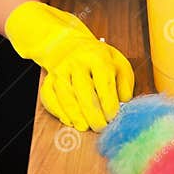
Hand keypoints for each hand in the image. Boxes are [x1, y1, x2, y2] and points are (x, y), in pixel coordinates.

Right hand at [4, 1, 133, 131]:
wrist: (70, 44)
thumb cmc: (98, 58)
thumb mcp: (118, 63)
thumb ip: (125, 84)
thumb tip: (124, 104)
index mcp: (98, 57)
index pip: (104, 83)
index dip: (109, 104)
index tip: (113, 118)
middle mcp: (77, 62)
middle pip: (84, 91)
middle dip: (93, 114)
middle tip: (101, 128)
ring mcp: (61, 70)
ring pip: (65, 95)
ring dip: (75, 115)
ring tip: (85, 127)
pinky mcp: (49, 79)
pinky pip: (49, 97)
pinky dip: (58, 111)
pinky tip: (69, 120)